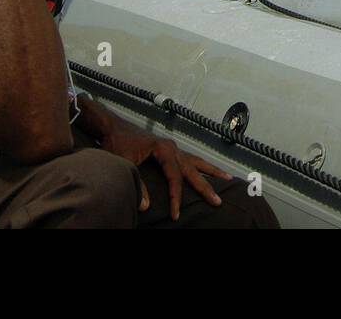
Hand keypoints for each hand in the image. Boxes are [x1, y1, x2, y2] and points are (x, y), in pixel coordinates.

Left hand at [100, 118, 230, 218]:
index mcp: (163, 149)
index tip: (176, 214)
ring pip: (196, 161)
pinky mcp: (169, 148)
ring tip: (228, 178)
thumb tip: (145, 206)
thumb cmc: (117, 143)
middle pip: (192, 169)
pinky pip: (189, 158)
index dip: (176, 196)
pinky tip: (207, 170)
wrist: (112, 126)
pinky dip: (200, 165)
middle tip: (218, 201)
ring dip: (211, 170)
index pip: (174, 177)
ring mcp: (172, 147)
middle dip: (205, 186)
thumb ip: (137, 185)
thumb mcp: (125, 163)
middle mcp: (172, 147)